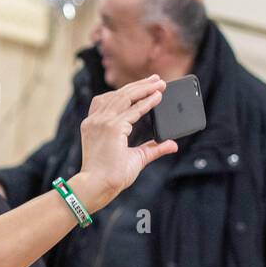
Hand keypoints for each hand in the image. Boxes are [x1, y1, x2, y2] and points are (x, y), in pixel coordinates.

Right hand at [74, 74, 178, 209]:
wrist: (98, 187)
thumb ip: (152, 148)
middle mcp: (96, 120)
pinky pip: (134, 110)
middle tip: (157, 79)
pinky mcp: (112, 127)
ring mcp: (102, 122)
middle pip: (118, 94)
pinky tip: (158, 98)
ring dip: (144, 89)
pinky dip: (147, 102)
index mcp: (93, 125)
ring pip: (126, 97)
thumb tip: (172, 144)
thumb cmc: (111, 177)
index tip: (143, 86)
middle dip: (139, 85)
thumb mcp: (135, 157)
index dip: (128, 91)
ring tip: (160, 84)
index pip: (110, 100)